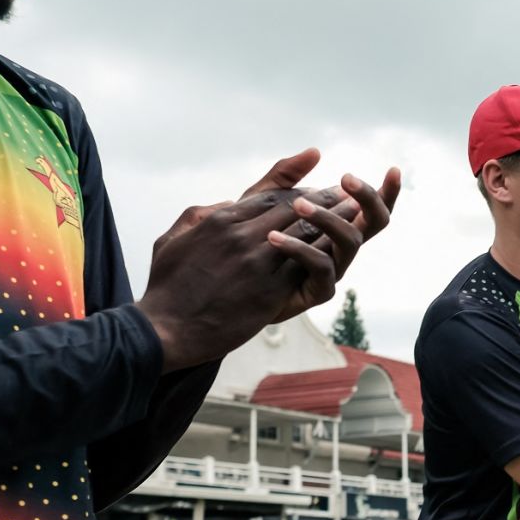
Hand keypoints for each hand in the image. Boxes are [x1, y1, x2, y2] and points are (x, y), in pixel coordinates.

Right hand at [138, 150, 401, 369]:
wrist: (167, 330)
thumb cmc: (166, 286)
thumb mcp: (172, 239)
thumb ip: (200, 214)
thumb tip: (226, 205)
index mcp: (220, 220)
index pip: (268, 197)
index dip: (295, 192)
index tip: (313, 189)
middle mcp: (242, 236)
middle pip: (292, 209)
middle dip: (321, 200)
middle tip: (345, 194)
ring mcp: (258, 263)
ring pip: (305, 233)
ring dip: (332, 220)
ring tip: (353, 210)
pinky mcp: (269, 290)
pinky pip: (305, 265)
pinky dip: (324, 252)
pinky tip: (341, 247)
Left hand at [242, 150, 401, 319]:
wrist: (231, 287)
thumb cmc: (249, 244)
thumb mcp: (263, 204)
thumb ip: (285, 178)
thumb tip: (316, 151)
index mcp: (337, 225)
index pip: (370, 207)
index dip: (387, 192)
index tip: (393, 170)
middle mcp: (343, 246)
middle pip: (375, 222)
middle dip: (368, 198)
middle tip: (347, 178)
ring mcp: (334, 268)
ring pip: (351, 240)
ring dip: (328, 218)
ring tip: (298, 204)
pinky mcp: (317, 290)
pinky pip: (321, 267)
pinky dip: (299, 249)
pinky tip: (273, 236)